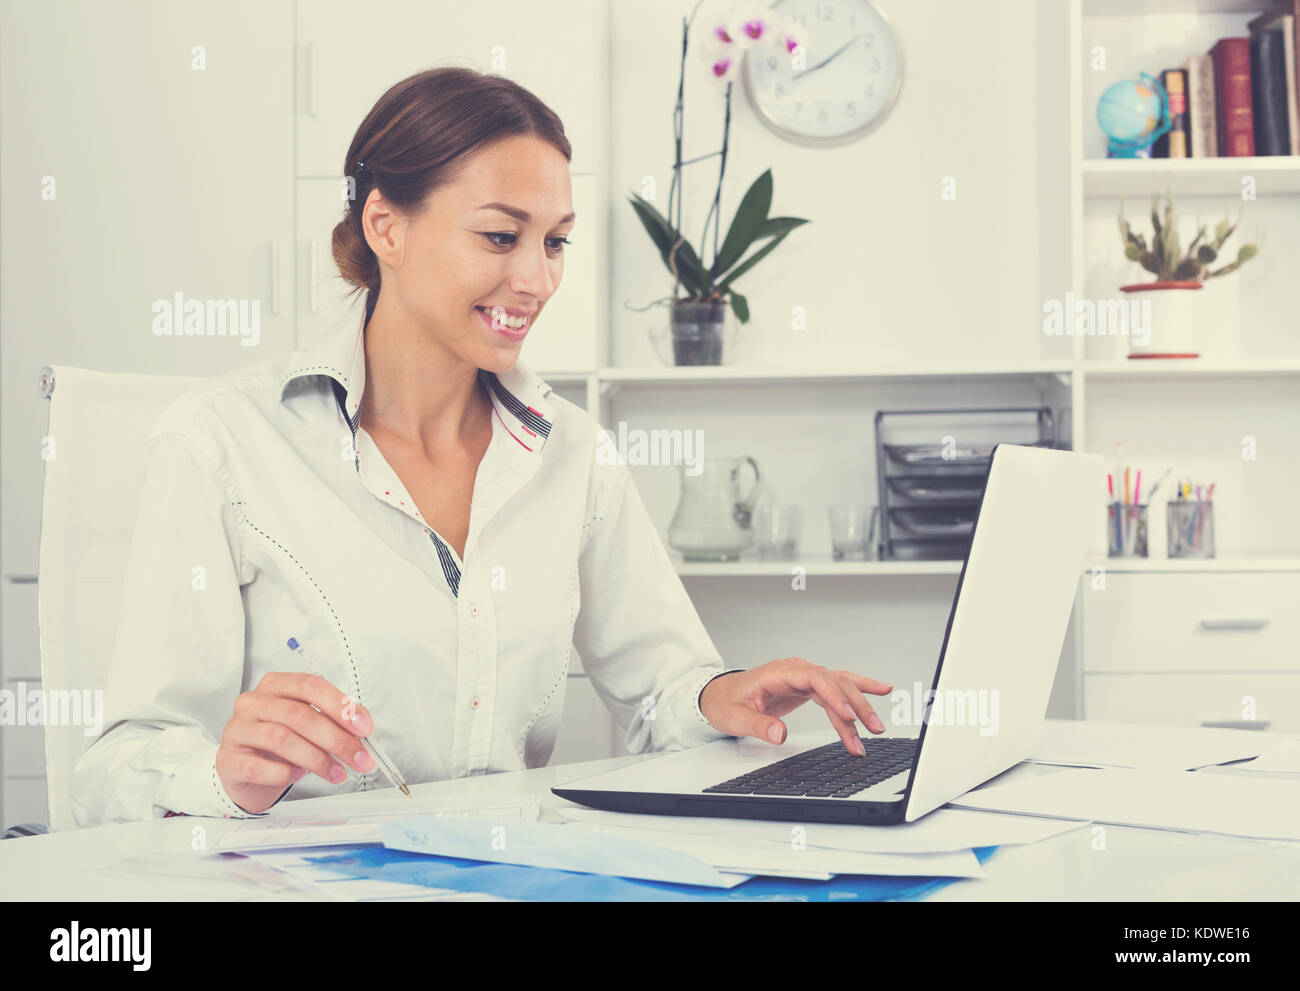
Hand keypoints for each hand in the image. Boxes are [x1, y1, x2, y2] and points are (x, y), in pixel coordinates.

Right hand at [216, 672, 376, 813]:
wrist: (246, 771)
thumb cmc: (282, 744)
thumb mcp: (309, 726)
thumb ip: (332, 723)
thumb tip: (362, 733)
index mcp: (276, 685)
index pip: (310, 686)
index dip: (340, 706)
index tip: (365, 728)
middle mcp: (253, 702)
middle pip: (300, 715)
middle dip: (337, 739)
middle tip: (360, 759)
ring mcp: (237, 729)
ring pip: (281, 739)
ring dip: (317, 759)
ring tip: (337, 774)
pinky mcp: (227, 759)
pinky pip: (258, 766)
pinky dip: (283, 774)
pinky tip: (296, 777)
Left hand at [699, 657, 892, 755]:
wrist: (720, 694)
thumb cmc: (726, 702)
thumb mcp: (735, 718)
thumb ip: (757, 725)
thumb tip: (779, 735)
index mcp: (777, 673)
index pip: (813, 678)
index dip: (833, 696)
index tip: (847, 716)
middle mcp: (794, 670)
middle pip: (832, 682)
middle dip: (854, 706)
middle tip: (871, 729)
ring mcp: (803, 676)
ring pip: (839, 686)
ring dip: (859, 705)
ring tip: (877, 726)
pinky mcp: (808, 686)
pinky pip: (837, 686)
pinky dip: (857, 689)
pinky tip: (879, 690)